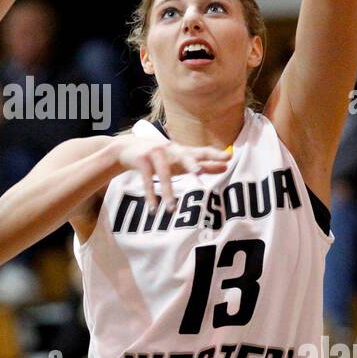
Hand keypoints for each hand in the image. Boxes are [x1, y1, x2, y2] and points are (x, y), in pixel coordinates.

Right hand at [115, 137, 231, 210]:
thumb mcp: (181, 159)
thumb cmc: (161, 156)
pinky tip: (154, 209)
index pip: (202, 152)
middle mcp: (171, 150)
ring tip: (171, 209)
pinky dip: (150, 196)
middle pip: (183, 157)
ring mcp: (155, 154)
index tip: (229, 157)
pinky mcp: (141, 161)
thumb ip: (203, 164)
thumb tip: (227, 166)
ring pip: (163, 175)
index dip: (215, 155)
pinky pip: (147, 181)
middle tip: (198, 173)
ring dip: (167, 192)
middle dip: (190, 164)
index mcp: (183, 150)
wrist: (127, 147)